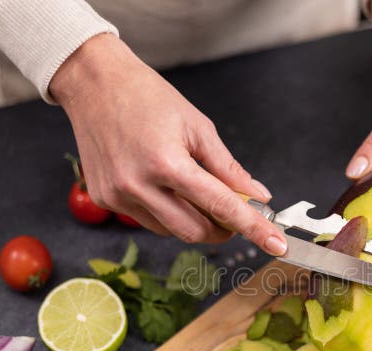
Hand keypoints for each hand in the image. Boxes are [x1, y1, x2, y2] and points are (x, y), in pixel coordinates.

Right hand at [50, 34, 286, 254]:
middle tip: (233, 211)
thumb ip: (229, 168)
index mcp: (167, 163)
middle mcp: (138, 185)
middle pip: (196, 231)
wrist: (94, 83)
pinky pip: (148, 221)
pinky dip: (167, 212)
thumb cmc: (148, 98)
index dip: (253, 228)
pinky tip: (164, 186)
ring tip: (192, 188)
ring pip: (172, 231)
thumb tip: (258, 196)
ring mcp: (118, 196)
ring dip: (193, 219)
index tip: (277, 245)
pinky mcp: (104, 199)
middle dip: (222, 228)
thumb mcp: (198, 126)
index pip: (221, 206)